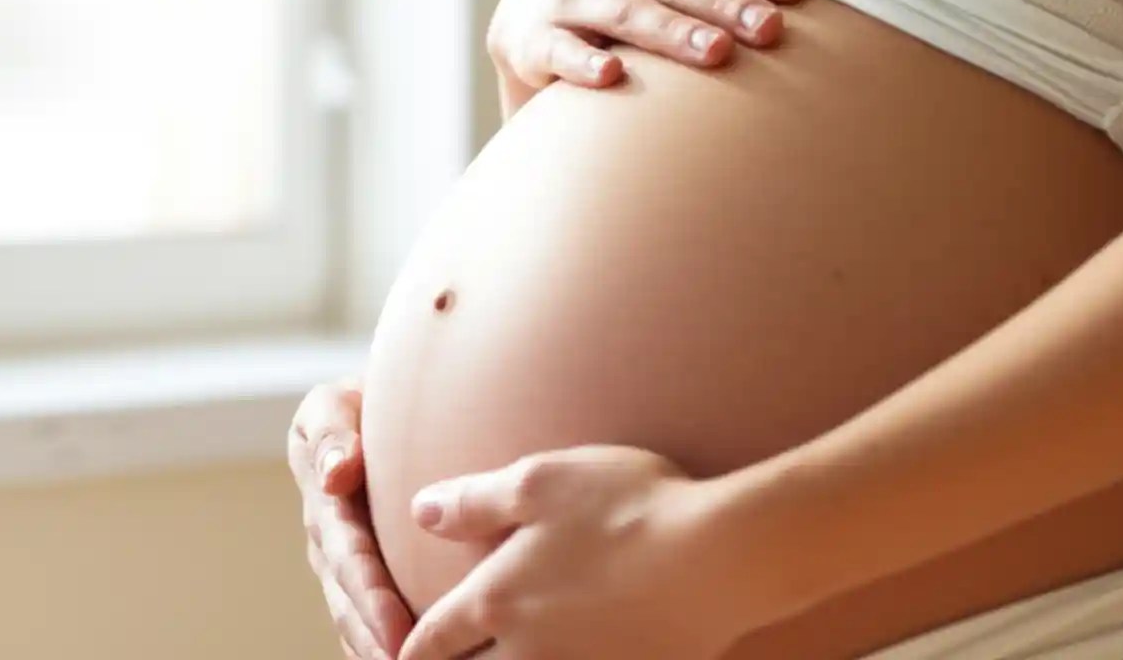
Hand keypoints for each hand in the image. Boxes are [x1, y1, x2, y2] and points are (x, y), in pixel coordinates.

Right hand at [289, 380, 413, 659]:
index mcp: (324, 503)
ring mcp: (346, 562)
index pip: (348, 557)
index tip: (397, 630)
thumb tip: (335, 475)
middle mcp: (331, 542)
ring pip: (357, 617)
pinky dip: (384, 641)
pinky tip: (417, 657)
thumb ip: (330, 433)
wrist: (384, 406)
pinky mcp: (366, 573)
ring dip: (378, 646)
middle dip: (378, 635)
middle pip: (352, 600)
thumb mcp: (335, 404)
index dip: (370, 596)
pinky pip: (371, 617)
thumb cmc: (363, 402)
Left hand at [397, 446, 737, 659]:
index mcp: (496, 601)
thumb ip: (474, 500)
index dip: (410, 647)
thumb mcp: (540, 481)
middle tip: (448, 658)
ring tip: (510, 656)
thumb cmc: (628, 508)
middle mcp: (527, 652)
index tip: (403, 650)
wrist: (719, 557)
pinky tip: (577, 654)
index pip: (430, 642)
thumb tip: (420, 512)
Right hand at [489, 0, 810, 114]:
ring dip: (674, 33)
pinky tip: (611, 76)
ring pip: (628, 13)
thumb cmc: (607, 10)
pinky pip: (561, 51)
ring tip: (716, 54)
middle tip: (769, 30)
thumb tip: (794, 0)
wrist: (519, 25)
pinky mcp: (530, 40)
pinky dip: (584, 62)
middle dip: (726, 4)